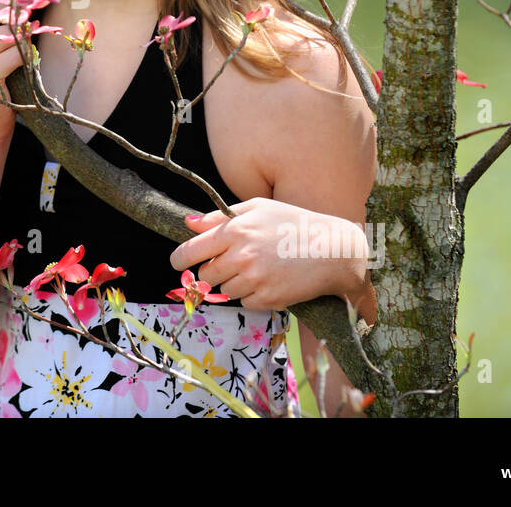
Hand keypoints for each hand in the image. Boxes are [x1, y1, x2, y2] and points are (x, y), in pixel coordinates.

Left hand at [169, 197, 365, 311]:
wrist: (332, 250)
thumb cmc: (293, 223)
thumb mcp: (258, 208)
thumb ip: (220, 216)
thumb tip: (188, 223)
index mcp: (234, 231)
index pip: (189, 252)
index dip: (180, 259)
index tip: (178, 263)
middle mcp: (241, 257)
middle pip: (205, 274)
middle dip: (212, 271)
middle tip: (230, 263)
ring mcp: (254, 280)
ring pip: (224, 290)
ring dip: (234, 282)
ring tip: (258, 268)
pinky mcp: (267, 299)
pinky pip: (245, 302)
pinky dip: (253, 294)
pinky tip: (271, 280)